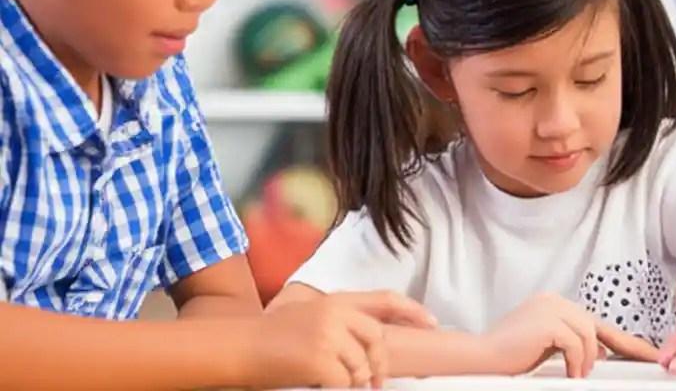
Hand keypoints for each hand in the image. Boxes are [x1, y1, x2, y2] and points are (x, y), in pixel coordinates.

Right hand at [241, 290, 432, 388]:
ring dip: (353, 383)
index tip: (431, 323)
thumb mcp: (308, 317)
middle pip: (377, 341)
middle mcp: (336, 313)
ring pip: (360, 368)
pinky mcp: (320, 359)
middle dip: (378, 365)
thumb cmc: (269, 337)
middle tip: (374, 383)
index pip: (384, 299)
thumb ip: (338, 323)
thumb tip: (367, 349)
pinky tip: (321, 387)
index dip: (412, 310)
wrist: (237, 346)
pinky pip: (343, 384)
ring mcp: (329, 335)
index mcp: (335, 300)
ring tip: (336, 384)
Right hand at [483, 293, 659, 378]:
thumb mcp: (547, 347)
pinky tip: (569, 373)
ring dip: (586, 359)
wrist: (480, 358)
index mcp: (553, 304)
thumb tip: (599, 353)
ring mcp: (550, 308)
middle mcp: (554, 301)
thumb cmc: (508, 356)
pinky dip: (576, 361)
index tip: (645, 353)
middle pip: (595, 326)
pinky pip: (576, 343)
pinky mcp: (547, 321)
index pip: (593, 322)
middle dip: (618, 346)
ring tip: (576, 374)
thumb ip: (570, 343)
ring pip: (588, 334)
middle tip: (635, 362)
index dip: (621, 339)